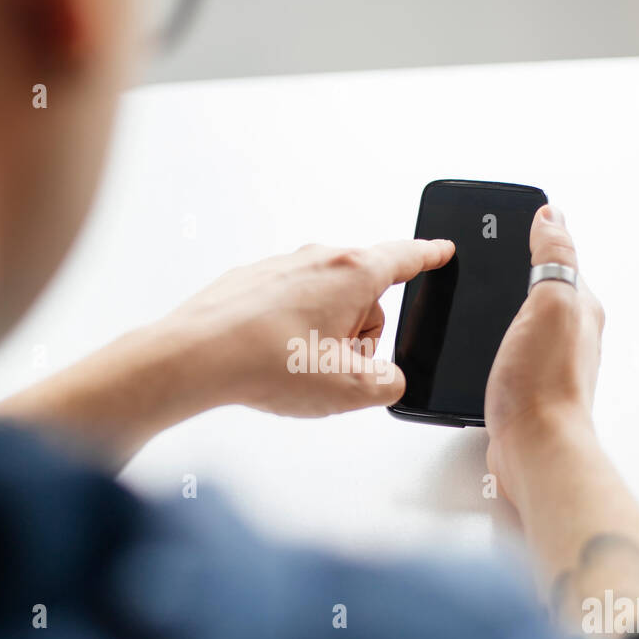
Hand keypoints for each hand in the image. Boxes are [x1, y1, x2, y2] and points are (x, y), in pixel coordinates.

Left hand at [160, 238, 455, 418]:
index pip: (406, 257)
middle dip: (359, 333)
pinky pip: (290, 308)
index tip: (442, 250)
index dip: (431, 256)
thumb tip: (386, 379)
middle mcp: (318, 260)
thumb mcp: (350, 388)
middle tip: (336, 365)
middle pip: (363, 295)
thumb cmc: (265, 361)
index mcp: (353, 273)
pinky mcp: (252, 283)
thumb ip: (388, 384)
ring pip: (325, 304)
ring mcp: (282, 268)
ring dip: (322, 335)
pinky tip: (270, 359)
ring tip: (294, 367)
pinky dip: (288, 333)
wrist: (196, 357)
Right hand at [485, 207, 603, 504]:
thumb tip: (551, 215)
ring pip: (525, 326)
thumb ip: (554, 256)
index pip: (559, 261)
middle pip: (541, 293)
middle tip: (489, 266)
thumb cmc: (542, 383)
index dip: (532, 242)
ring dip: (504, 314)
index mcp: (580, 307)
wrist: (534, 448)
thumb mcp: (550, 302)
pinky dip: (496, 346)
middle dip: (516, 278)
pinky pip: (511, 355)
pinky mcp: (526, 389)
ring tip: (480, 306)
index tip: (508, 228)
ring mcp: (548, 364)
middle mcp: (569, 335)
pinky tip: (479, 350)